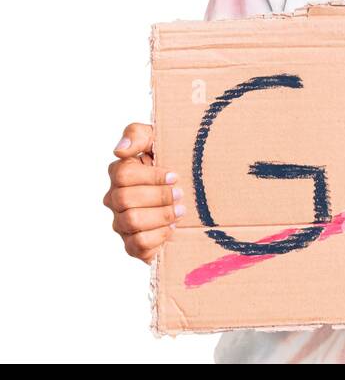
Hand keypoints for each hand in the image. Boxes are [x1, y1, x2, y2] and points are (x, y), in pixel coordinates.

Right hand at [103, 123, 183, 263]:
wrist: (194, 191)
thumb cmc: (174, 162)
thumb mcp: (159, 140)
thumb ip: (137, 134)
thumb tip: (119, 149)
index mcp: (120, 173)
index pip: (123, 174)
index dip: (151, 176)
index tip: (174, 176)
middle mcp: (115, 199)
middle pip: (125, 199)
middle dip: (158, 196)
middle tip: (180, 194)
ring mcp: (122, 223)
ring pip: (131, 221)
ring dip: (161, 215)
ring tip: (180, 210)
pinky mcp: (133, 245)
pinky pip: (137, 245)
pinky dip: (158, 237)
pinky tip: (172, 228)